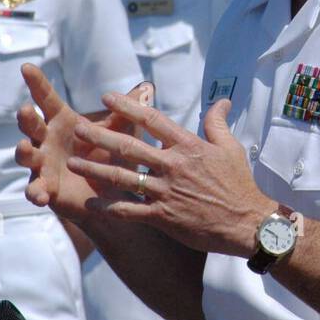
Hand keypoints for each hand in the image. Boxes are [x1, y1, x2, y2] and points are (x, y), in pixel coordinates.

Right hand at [15, 63, 151, 222]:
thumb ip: (128, 110)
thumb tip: (147, 87)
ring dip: (23, 152)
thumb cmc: (110, 154)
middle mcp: (47, 140)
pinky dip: (36, 192)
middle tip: (26, 109)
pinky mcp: (46, 188)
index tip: (27, 65)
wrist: (110, 192)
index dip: (37, 82)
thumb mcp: (121, 132)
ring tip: (25, 148)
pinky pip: (35, 191)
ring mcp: (43, 164)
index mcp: (62, 122)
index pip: (47, 98)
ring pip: (26, 156)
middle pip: (31, 125)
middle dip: (27, 118)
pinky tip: (42, 195)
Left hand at [69, 92, 272, 256]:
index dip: (128, 107)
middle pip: (130, 147)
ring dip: (95, 169)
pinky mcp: (163, 216)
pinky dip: (108, 207)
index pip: (153, 121)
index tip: (108, 97)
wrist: (247, 222)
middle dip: (100, 135)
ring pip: (123, 177)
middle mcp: (173, 165)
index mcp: (187, 146)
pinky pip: (129, 210)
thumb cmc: (238, 184)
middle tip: (77, 127)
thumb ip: (217, 123)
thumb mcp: (230, 147)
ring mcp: (166, 191)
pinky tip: (89, 203)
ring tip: (73, 162)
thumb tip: (222, 100)